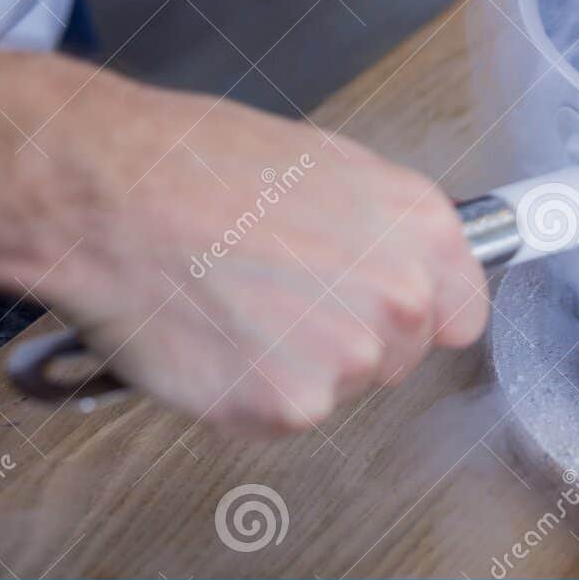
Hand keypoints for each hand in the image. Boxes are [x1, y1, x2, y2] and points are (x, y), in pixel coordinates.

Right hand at [24, 76, 485, 434]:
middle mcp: (401, 296)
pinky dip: (247, 390)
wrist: (114, 196)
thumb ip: (384, 226)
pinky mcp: (289, 405)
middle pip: (400, 355)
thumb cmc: (203, 166)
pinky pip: (283, 414)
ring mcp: (348, 357)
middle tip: (282, 295)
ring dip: (296, 363)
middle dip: (352, 337)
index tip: (390, 315)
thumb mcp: (329, 166)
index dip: (422, 316)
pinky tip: (214, 338)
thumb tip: (404, 257)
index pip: (464, 313)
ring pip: (340, 385)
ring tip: (236, 304)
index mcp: (423, 229)